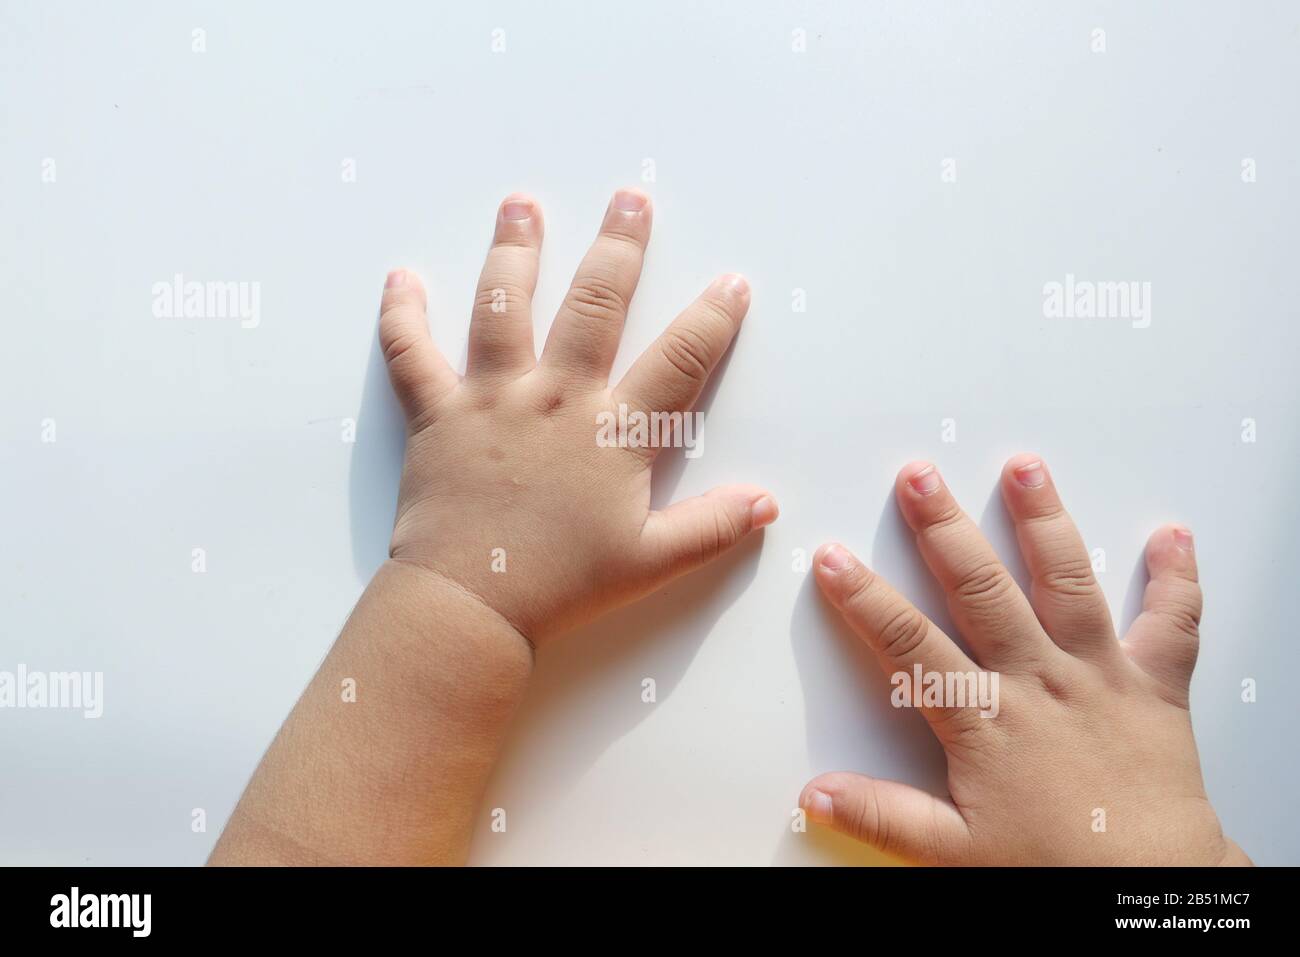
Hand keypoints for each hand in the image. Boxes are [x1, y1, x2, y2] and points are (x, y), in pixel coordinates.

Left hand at [378, 188, 776, 645]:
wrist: (471, 604)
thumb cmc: (562, 585)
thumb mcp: (651, 563)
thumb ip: (712, 528)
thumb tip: (767, 503)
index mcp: (612, 431)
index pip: (678, 360)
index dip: (711, 318)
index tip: (732, 283)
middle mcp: (555, 397)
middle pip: (594, 304)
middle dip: (618, 247)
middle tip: (630, 199)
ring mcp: (492, 399)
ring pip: (503, 306)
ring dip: (514, 251)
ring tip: (521, 204)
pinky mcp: (437, 414)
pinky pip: (412, 353)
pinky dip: (402, 315)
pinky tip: (400, 278)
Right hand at [801, 456, 1248, 865]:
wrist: (1151, 889)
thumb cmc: (1057, 870)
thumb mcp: (953, 854)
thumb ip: (881, 816)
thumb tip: (815, 794)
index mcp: (987, 719)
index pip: (909, 644)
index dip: (865, 599)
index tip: (834, 558)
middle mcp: (1041, 681)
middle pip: (981, 588)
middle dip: (943, 527)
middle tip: (918, 477)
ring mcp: (1100, 674)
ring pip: (1068, 582)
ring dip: (1043, 520)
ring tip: (1024, 467)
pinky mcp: (1155, 684)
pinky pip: (1172, 622)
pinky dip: (1177, 576)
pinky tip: (1171, 536)